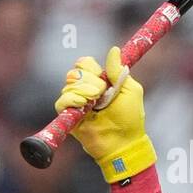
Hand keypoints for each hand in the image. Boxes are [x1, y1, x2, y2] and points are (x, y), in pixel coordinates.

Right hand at [55, 46, 155, 181]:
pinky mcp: (69, 116)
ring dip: (83, 91)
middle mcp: (85, 90)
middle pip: (75, 72)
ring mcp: (77, 103)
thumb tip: (114, 49)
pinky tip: (84, 106)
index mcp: (99, 81)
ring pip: (68, 85)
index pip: (84, 63)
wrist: (123, 142)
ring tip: (95, 103)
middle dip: (89, 80)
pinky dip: (72, 100)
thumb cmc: (130, 118)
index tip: (103, 78)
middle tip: (101, 93)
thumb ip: (119, 71)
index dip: (90, 66)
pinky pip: (61, 102)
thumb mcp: (130, 90)